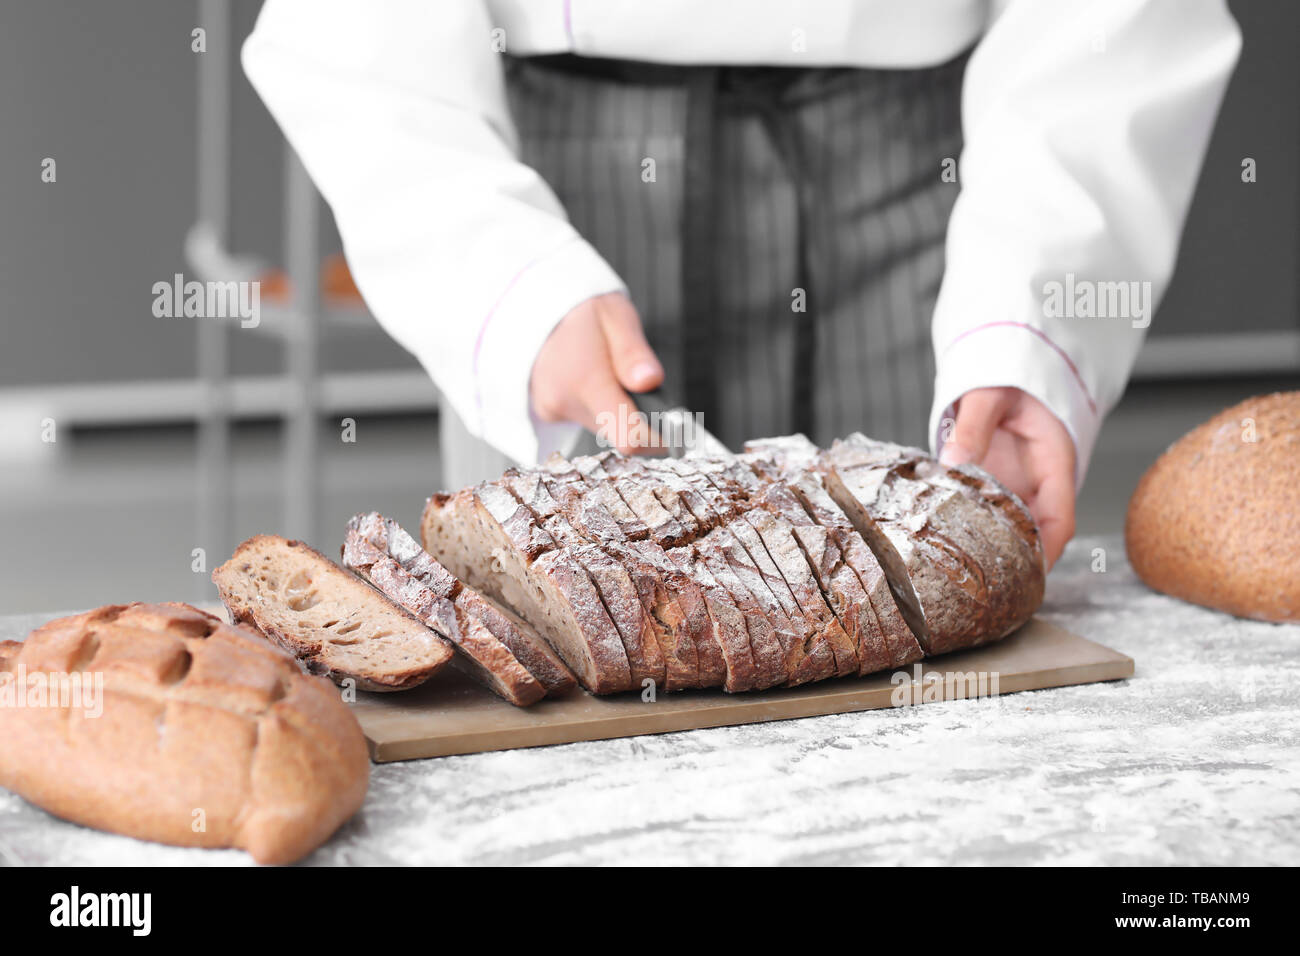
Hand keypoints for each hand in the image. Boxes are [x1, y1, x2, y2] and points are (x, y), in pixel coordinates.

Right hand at [530, 292, 664, 453]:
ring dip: (617, 407)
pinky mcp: (547, 413)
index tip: (675, 426)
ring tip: (609, 370)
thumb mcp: (615, 315)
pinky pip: (586, 417)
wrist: (530, 305)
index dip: (659, 438)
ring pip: (603, 425)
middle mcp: (564, 402)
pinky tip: (590, 375)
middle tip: (637, 379)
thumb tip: (650, 382)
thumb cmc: (580, 310)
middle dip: (637, 413)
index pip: (629, 436)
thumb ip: (633, 352)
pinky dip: (597, 403)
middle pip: (619, 431)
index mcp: (585, 380)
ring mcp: (552, 410)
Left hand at [939, 387, 1076, 569]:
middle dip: (1017, 561)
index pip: (1061, 520)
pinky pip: (988, 513)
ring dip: (993, 548)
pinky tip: (948, 543)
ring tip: (963, 574)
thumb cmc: (1009, 379)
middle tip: (986, 589)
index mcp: (1054, 463)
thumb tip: (953, 462)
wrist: (1005, 370)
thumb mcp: (989, 396)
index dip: (1048, 552)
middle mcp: (1038, 481)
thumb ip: (972, 427)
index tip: (1029, 576)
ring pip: (1012, 527)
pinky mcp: (995, 484)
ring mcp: (1017, 485)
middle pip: (1036, 533)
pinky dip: (973, 528)